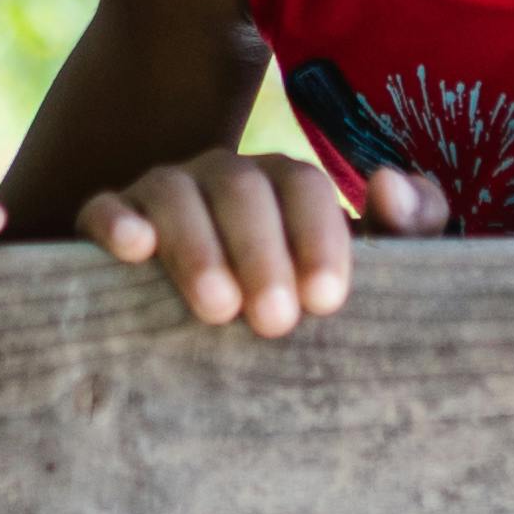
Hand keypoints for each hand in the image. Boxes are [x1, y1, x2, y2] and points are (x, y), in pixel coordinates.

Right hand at [90, 149, 442, 340]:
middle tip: (276, 323)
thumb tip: (388, 181)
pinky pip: (105, 207)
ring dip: (197, 247)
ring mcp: (166, 193)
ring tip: (218, 309)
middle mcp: (226, 177)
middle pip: (243, 189)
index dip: (318, 237)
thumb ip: (408, 228)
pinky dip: (116, 221)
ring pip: (176, 193)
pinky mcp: (113, 220)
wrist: (224, 336)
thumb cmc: (303, 301)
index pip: (305, 186)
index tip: (327, 302)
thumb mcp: (367, 270)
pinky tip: (134, 251)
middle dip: (261, 253)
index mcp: (286, 183)